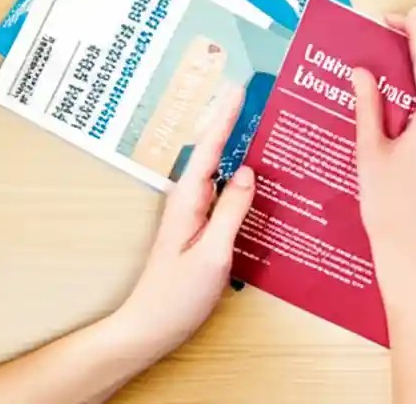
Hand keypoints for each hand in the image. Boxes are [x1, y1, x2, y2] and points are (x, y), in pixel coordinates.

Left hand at [111, 89, 255, 355]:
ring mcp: (195, 212)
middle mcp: (189, 199)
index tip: (238, 87)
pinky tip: (261, 175)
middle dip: (234, 123)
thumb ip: (231, 211)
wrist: (150, 327)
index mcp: (189, 200)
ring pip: (223, 171)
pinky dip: (243, 177)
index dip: (225, 116)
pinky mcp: (202, 226)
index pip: (211, 149)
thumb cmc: (178, 295)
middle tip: (257, 96)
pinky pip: (226, 192)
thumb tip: (249, 172)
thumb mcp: (213, 254)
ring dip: (241, 148)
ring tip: (265, 125)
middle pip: (216, 152)